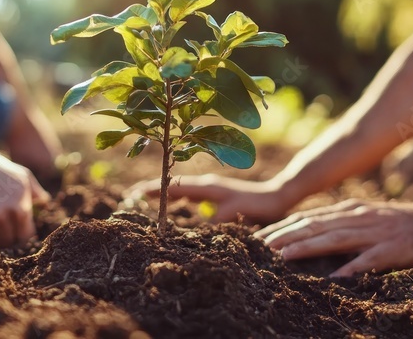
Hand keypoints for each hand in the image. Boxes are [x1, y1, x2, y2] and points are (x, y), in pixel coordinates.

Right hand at [127, 174, 293, 222]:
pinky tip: (176, 204)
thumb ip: (218, 219)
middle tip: (134, 194)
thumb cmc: (258, 203)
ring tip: (148, 198)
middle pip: (175, 185)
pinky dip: (179, 197)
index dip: (156, 189)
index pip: (176, 187)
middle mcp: (207, 185)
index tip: (137, 192)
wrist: (278, 196)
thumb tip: (201, 226)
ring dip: (166, 192)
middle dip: (155, 188)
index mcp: (208, 187)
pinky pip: (192, 195)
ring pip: (182, 189)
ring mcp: (212, 189)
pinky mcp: (218, 195)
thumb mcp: (236, 213)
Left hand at [257, 198, 412, 276]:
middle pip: (315, 225)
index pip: (310, 218)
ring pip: (336, 238)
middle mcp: (361, 217)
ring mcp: (379, 232)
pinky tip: (335, 278)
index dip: (282, 228)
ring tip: (282, 257)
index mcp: (354, 211)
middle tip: (256, 247)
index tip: (257, 239)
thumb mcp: (374, 221)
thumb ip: (348, 229)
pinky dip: (352, 267)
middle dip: (284, 236)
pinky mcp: (397, 248)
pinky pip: (371, 259)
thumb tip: (319, 242)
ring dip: (307, 247)